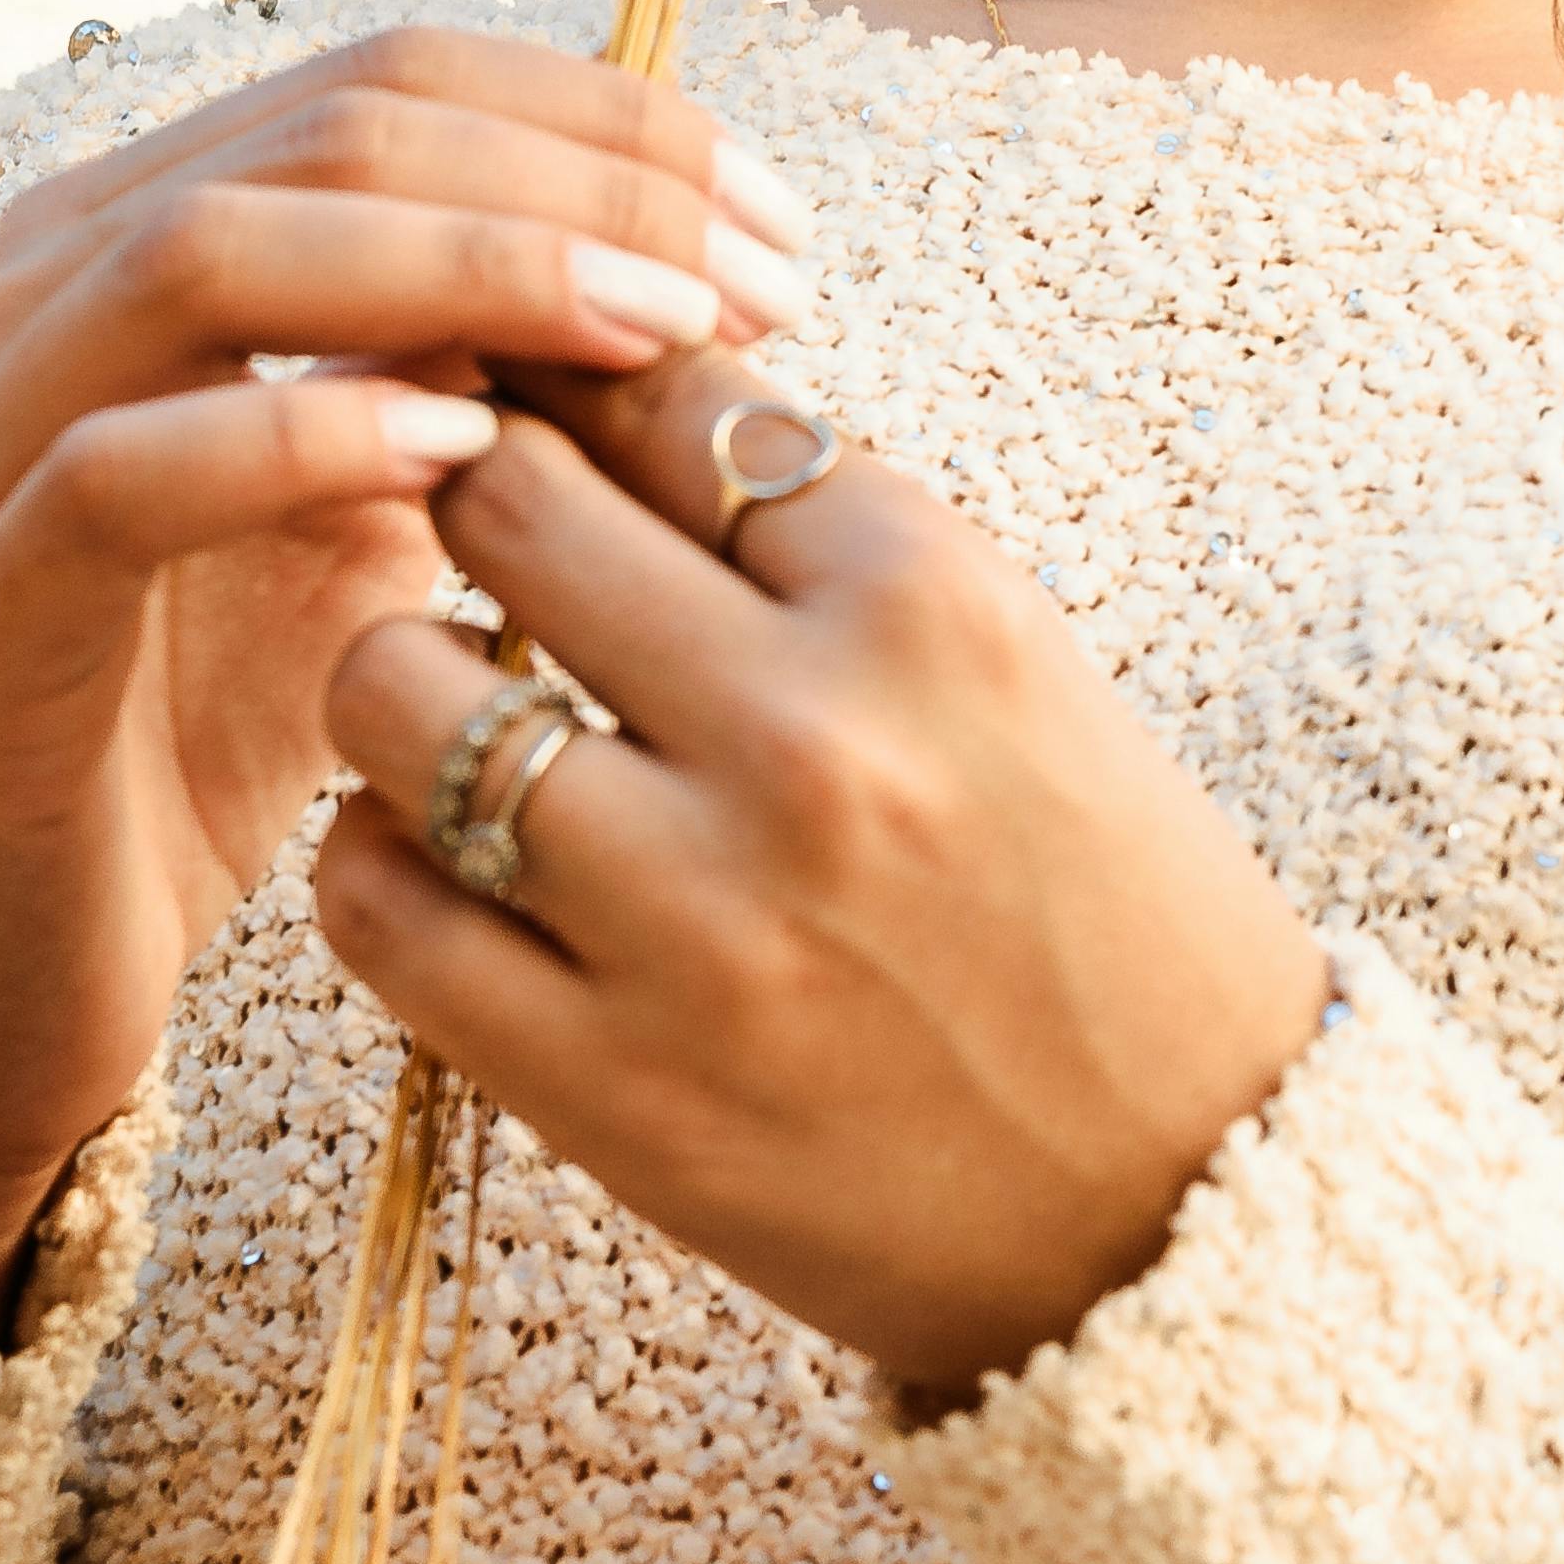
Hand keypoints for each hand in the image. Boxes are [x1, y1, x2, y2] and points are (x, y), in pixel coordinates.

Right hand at [0, 28, 815, 1369]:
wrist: (3, 984)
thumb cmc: (216, 736)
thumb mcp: (378, 521)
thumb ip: (480, 382)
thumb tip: (695, 279)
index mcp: (132, 238)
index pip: (388, 83)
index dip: (599, 128)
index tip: (774, 224)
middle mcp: (30, 300)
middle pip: (323, 132)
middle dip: (569, 184)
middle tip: (756, 278)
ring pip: (208, 253)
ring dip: (465, 270)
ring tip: (655, 335)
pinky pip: (121, 476)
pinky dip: (301, 437)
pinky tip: (469, 451)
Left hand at [315, 349, 1330, 1399]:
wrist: (1186, 1201)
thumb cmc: (1096, 900)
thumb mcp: (1005, 658)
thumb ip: (817, 536)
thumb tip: (606, 390)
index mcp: (931, 600)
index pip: (667, 391)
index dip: (579, 362)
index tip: (540, 371)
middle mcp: (809, 738)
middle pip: (503, 495)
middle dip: (471, 482)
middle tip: (482, 524)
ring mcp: (698, 918)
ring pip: (392, 690)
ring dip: (402, 673)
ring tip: (458, 703)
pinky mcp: (612, 1088)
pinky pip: (377, 906)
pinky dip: (379, 854)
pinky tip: (445, 851)